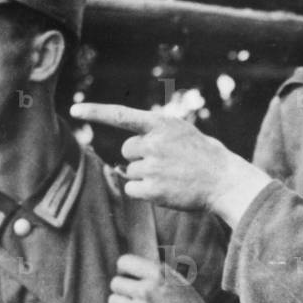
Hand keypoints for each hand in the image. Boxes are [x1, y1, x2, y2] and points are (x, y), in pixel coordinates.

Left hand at [69, 103, 271, 226]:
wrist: (227, 181)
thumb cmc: (208, 158)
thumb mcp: (185, 133)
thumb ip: (158, 135)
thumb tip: (131, 150)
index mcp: (163, 124)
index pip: (122, 116)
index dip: (96, 112)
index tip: (76, 110)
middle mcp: (155, 143)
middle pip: (127, 150)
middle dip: (140, 157)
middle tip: (166, 164)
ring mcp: (153, 166)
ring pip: (130, 171)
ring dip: (146, 176)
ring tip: (172, 178)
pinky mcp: (153, 189)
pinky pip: (133, 189)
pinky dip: (144, 192)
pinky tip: (166, 190)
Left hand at [109, 254, 233, 302]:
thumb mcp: (177, 279)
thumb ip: (154, 271)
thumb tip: (130, 266)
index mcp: (158, 274)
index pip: (123, 262)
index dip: (124, 270)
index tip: (128, 276)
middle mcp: (147, 290)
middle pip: (116, 283)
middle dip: (124, 289)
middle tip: (135, 297)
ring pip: (113, 301)